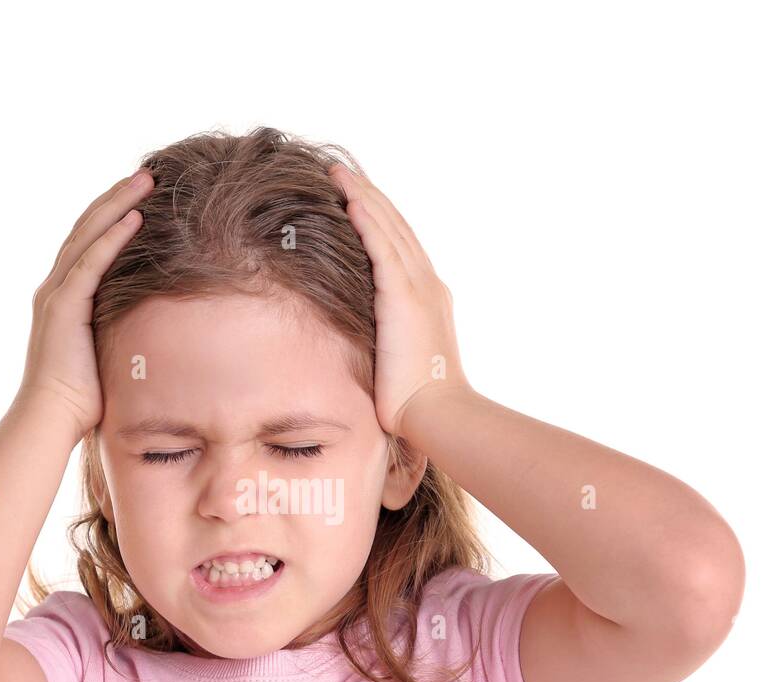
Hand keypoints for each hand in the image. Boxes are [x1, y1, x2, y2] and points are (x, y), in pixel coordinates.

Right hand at [18, 168, 154, 436]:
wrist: (51, 418)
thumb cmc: (81, 398)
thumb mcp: (104, 352)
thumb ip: (118, 329)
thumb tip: (155, 327)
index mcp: (62, 296)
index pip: (88, 243)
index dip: (111, 215)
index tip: (140, 196)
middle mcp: (55, 287)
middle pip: (87, 228)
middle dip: (117, 198)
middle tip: (148, 174)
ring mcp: (56, 294)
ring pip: (88, 235)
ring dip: (118, 205)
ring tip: (146, 182)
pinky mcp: (63, 307)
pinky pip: (90, 263)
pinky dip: (112, 238)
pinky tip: (134, 218)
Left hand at [329, 163, 471, 438]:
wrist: (436, 415)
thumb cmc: (417, 402)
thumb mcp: (399, 360)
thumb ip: (386, 338)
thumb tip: (364, 340)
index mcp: (427, 298)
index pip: (401, 246)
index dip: (379, 217)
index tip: (356, 195)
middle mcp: (428, 285)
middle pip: (396, 228)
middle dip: (369, 196)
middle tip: (342, 172)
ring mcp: (419, 289)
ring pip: (389, 230)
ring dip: (364, 197)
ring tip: (338, 175)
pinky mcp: (404, 299)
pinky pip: (383, 250)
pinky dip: (368, 223)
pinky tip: (351, 200)